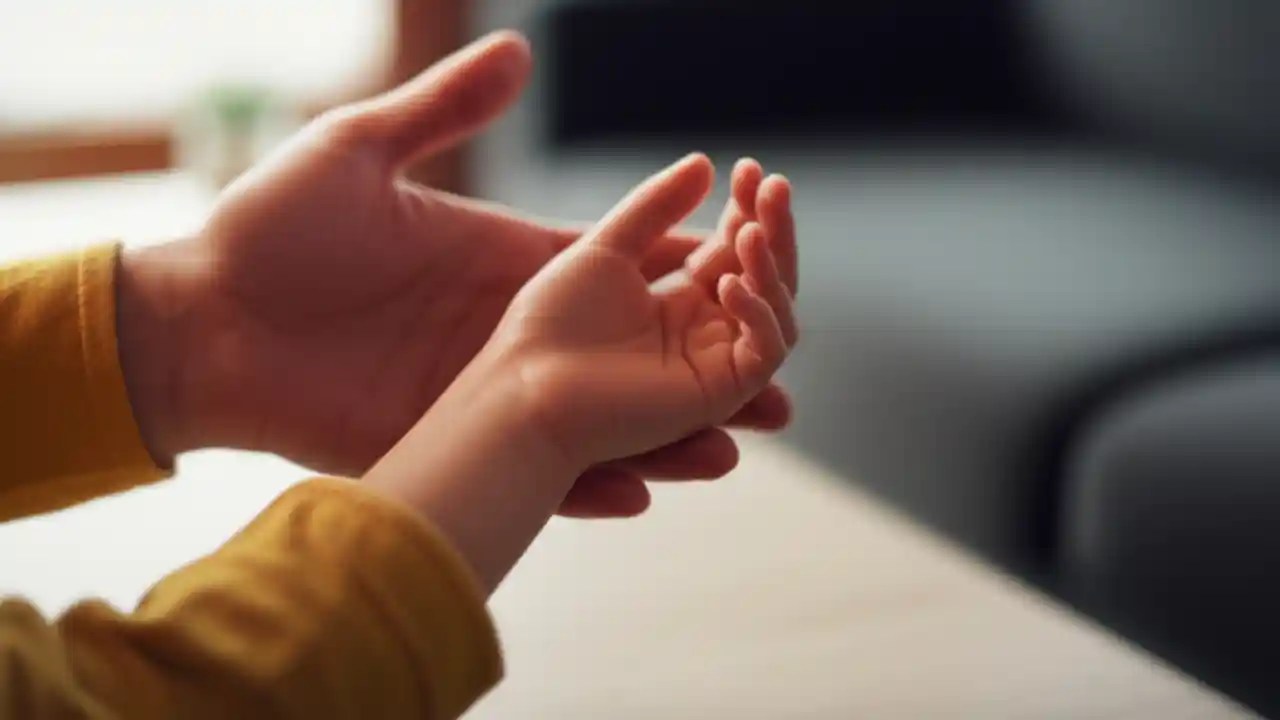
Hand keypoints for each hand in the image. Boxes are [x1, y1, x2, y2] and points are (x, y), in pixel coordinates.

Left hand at [116, 32, 791, 517]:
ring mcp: (482, 389)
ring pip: (599, 419)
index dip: (690, 274)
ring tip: (736, 448)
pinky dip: (590, 485)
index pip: (621, 265)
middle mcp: (509, 327)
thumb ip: (444, 105)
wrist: (199, 321)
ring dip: (669, 435)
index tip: (755, 275)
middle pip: (630, 352)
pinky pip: (535, 469)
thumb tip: (518, 48)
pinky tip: (645, 491)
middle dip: (706, 368)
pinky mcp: (446, 437)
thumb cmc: (269, 229)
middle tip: (782, 387)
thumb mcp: (359, 148)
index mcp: (504, 255)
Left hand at [476, 152, 797, 468]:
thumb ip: (654, 208)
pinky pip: (764, 352)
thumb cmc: (550, 328)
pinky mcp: (716, 394)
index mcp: (678, 301)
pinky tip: (729, 282)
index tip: (747, 167)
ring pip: (775, 310)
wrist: (525, 394)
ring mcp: (713, 364)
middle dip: (773, 228)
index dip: (744, 209)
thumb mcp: (605, 249)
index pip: (732, 249)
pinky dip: (759, 314)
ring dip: (772, 266)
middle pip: (764, 275)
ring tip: (750, 230)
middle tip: (775, 185)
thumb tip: (705, 162)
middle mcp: (703, 333)